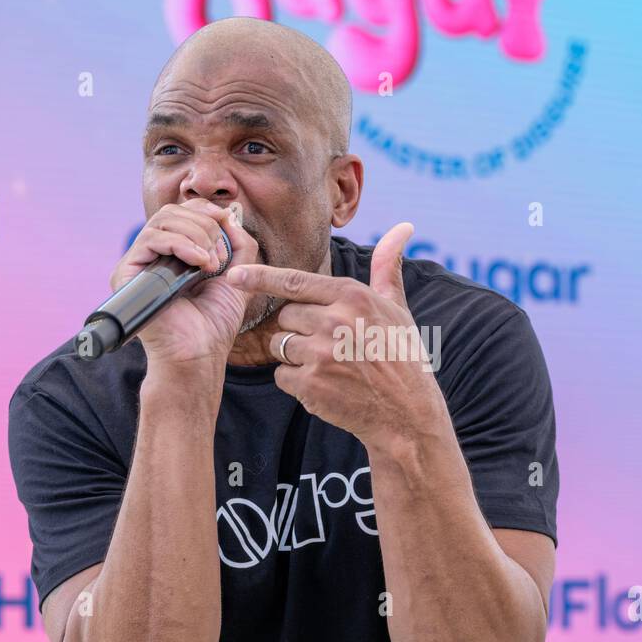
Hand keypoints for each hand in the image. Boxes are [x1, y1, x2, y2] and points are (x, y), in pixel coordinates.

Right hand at [111, 199, 258, 368]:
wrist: (199, 353)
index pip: (182, 212)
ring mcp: (137, 264)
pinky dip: (180, 245)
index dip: (206, 211)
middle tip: (220, 256)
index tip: (227, 224)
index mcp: (173, 253)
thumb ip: (238, 244)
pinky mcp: (125, 274)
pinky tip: (200, 263)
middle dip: (205, 225)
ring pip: (162, 221)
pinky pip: (149, 239)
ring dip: (196, 235)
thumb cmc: (215, 321)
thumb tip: (230, 215)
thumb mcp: (236, 275)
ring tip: (212, 264)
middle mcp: (152, 255)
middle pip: (172, 211)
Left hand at [224, 221, 447, 447]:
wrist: (407, 414)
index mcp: (352, 296)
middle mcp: (334, 320)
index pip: (294, 282)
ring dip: (297, 356)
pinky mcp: (311, 384)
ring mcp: (320, 353)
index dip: (260, 278)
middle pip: (286, 316)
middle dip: (299, 330)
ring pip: (281, 345)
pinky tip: (326, 386)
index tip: (234, 275)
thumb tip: (403, 227)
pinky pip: (281, 375)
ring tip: (332, 367)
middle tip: (332, 346)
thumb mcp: (397, 308)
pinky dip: (297, 383)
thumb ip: (387, 268)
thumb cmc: (401, 357)